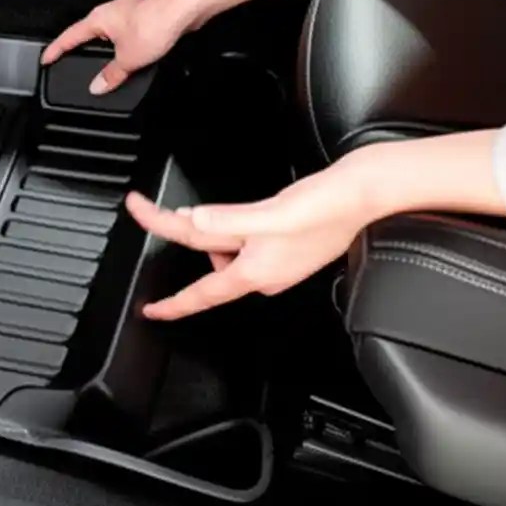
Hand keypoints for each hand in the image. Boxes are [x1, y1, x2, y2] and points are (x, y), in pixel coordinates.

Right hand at [40, 0, 190, 94]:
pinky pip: (125, 35)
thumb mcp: (128, 59)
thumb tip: (98, 85)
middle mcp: (110, 13)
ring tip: (107, 67)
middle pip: (88, 34)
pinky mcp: (143, 17)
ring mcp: (127, 13)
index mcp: (98, 19)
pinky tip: (132, 57)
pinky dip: (123, 47)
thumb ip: (111, 75)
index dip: (55, 50)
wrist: (184, 8)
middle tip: (71, 62)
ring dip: (107, 50)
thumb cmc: (156, 22)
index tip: (46, 58)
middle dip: (81, 49)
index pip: (69, 37)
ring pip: (109, 35)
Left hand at [124, 158, 380, 319]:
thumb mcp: (269, 215)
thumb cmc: (326, 207)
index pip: (201, 293)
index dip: (172, 304)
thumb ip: (226, 221)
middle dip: (176, 231)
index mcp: (255, 272)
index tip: (149, 311)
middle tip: (142, 206)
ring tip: (216, 204)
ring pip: (222, 247)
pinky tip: (230, 213)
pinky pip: (240, 241)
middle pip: (204, 256)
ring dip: (207, 227)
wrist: (363, 194)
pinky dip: (226, 227)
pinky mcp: (282, 246)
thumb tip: (193, 222)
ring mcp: (273, 261)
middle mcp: (261, 273)